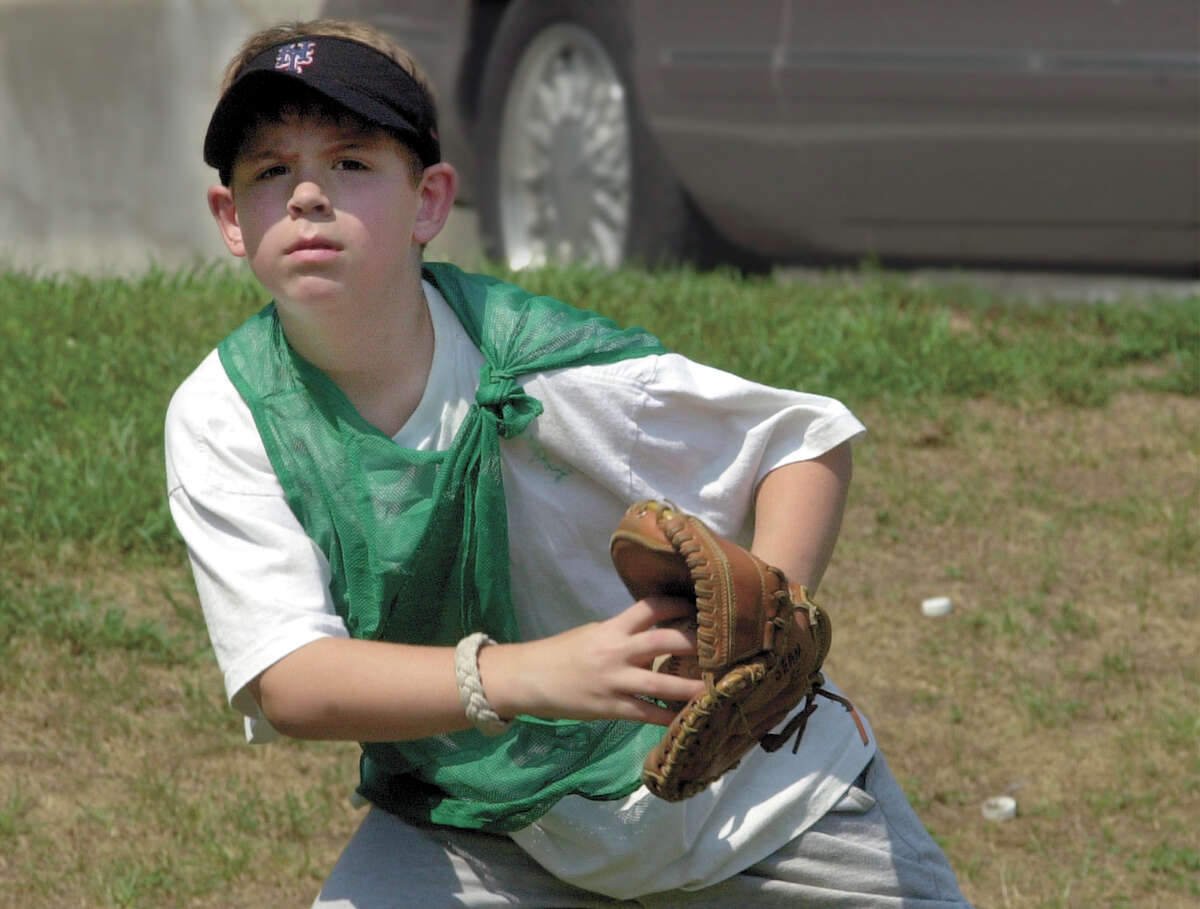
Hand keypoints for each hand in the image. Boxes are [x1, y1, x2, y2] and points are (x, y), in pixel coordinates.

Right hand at [480, 597, 705, 725]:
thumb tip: (654, 631)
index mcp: (612, 628)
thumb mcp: (593, 633)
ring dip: (692, 687)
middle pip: (664, 640)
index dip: (677, 604)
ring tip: (718, 688)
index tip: (700, 605)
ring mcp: (615, 681)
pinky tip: (686, 720)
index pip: (650, 607)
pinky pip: (646, 713)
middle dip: (695, 642)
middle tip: (723, 645)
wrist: (528, 679)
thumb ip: (623, 633)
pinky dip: (668, 717)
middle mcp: (616, 651)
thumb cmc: (561, 653)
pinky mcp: (610, 708)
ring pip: (662, 683)